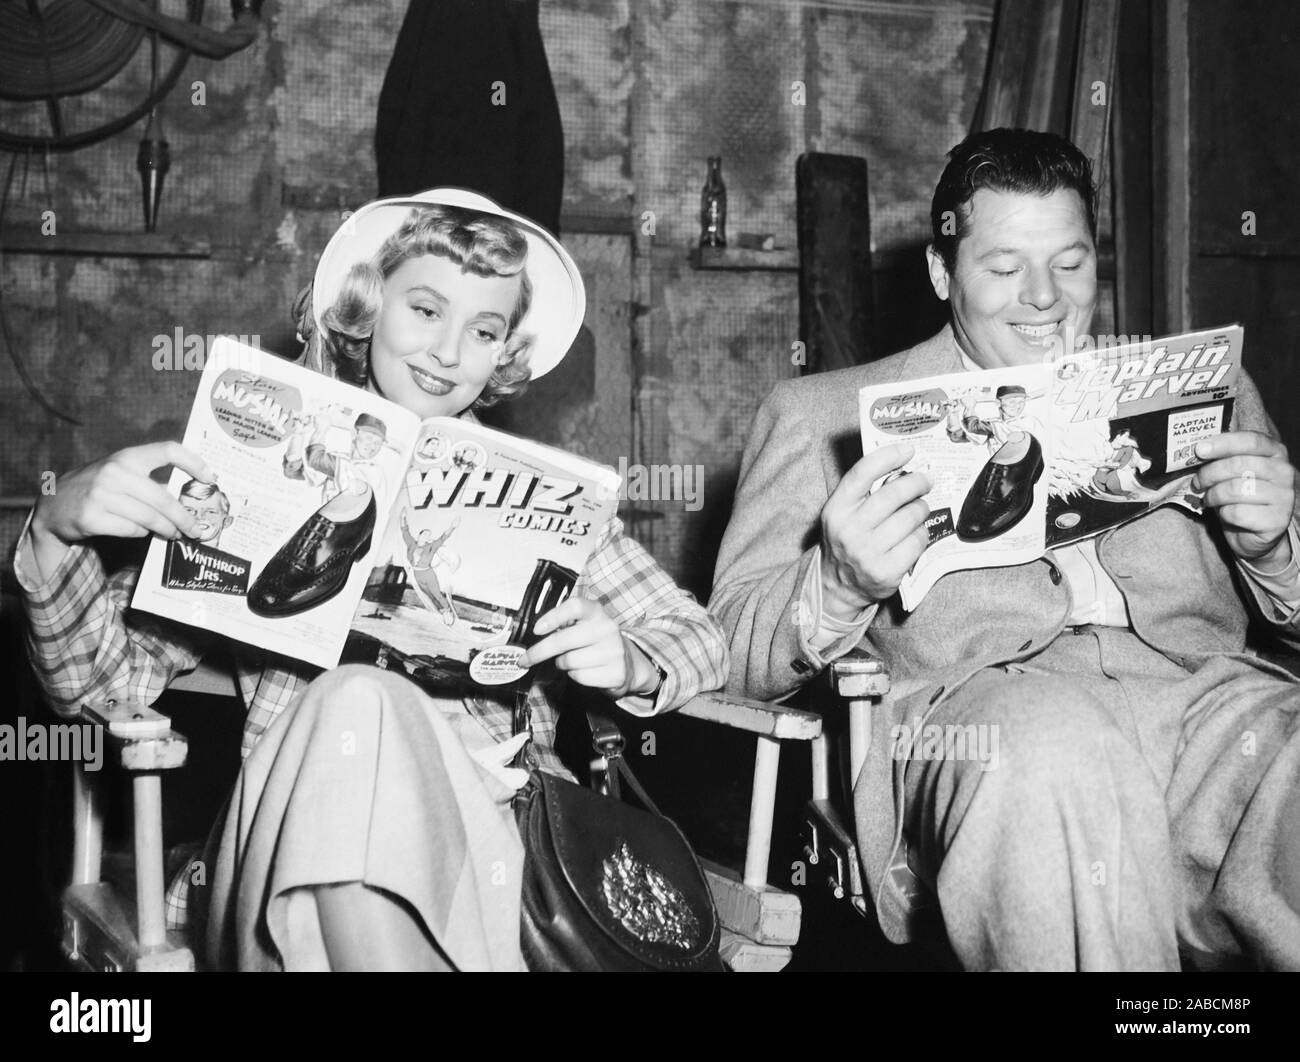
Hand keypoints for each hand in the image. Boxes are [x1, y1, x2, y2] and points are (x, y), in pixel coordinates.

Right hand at [31, 442, 214, 568]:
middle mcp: (115, 472)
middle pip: (163, 498)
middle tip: (196, 530)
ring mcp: (101, 495)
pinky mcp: (91, 517)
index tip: (211, 478)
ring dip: (167, 530)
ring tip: (175, 535)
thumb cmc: (98, 488)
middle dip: (184, 518)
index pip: (168, 450)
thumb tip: (188, 501)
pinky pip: (131, 530)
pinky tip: (142, 533)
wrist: (54, 504)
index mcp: (127, 456)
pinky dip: (142, 534)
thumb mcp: (121, 474)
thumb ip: (150, 480)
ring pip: (150, 518)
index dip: (194, 463)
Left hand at [519, 596, 658, 699]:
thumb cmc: (596, 643)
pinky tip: (585, 671)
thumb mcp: (585, 626)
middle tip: (526, 659)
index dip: (553, 617)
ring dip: (563, 664)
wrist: (629, 664)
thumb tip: (536, 634)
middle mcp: (607, 628)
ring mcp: (613, 651)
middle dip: (539, 652)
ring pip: (568, 661)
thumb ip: (564, 625)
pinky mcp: (615, 673)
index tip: (538, 629)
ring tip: (573, 660)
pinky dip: (575, 676)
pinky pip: (579, 676)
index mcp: (596, 612)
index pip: (574, 606)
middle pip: (563, 639)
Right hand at [819, 442, 932, 617]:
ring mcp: (867, 553)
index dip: (888, 456)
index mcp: (836, 509)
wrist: (840, 584)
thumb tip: (902, 469)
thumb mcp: (845, 513)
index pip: (862, 473)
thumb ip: (865, 492)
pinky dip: (921, 533)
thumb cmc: (848, 539)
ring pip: (910, 518)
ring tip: (920, 508)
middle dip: (916, 483)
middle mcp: (848, 530)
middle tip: (926, 480)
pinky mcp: (886, 571)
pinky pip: (917, 541)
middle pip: (893, 494)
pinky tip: (916, 533)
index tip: (908, 449)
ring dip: (921, 509)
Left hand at [1192, 432, 1296, 565]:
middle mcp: (1284, 472)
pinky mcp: (1277, 520)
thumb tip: (1198, 450)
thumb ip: (1222, 459)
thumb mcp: (1232, 473)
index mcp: (1275, 452)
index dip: (1223, 443)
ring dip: (1214, 495)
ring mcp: (1284, 496)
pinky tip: (1225, 514)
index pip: (1250, 441)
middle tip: (1197, 482)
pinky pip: (1237, 513)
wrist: (1253, 533)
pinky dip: (1224, 514)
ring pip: (1235, 489)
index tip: (1199, 449)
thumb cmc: (1239, 497)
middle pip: (1238, 465)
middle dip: (1209, 473)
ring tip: (1210, 499)